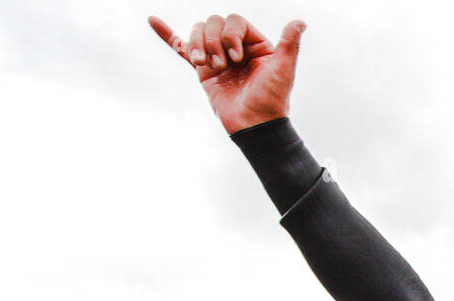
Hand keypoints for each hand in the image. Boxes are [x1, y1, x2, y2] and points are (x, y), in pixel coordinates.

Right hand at [149, 14, 305, 134]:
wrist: (255, 126)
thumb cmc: (272, 99)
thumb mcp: (283, 69)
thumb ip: (290, 44)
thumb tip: (300, 22)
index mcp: (255, 44)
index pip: (235, 21)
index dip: (231, 33)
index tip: (237, 57)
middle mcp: (236, 47)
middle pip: (214, 23)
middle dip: (214, 40)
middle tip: (223, 65)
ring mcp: (218, 57)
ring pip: (199, 32)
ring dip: (199, 44)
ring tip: (206, 64)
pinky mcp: (204, 71)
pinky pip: (183, 49)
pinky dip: (168, 35)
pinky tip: (153, 21)